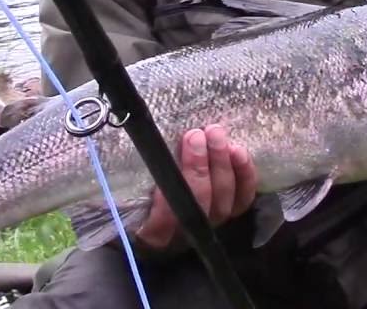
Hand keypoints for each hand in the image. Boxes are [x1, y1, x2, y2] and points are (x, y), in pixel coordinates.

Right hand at [134, 125, 258, 250]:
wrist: (159, 196)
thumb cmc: (132, 191)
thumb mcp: (122, 189)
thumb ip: (124, 179)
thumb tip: (122, 155)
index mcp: (153, 233)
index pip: (161, 225)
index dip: (165, 201)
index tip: (161, 171)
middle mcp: (185, 233)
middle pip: (198, 207)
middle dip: (199, 169)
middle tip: (195, 136)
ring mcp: (210, 222)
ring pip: (223, 201)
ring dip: (221, 164)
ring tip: (215, 133)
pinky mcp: (230, 209)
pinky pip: (243, 198)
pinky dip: (244, 175)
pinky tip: (238, 151)